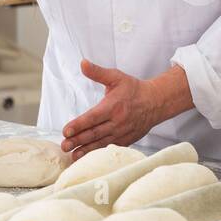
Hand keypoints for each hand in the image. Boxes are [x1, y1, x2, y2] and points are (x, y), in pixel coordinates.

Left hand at [61, 60, 176, 159]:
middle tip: (64, 146)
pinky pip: (110, 147)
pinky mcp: (126, 140)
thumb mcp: (116, 77)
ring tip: (73, 156)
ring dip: (86, 150)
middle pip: (94, 133)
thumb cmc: (133, 89)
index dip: (78, 125)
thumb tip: (83, 63)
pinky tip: (88, 157)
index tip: (66, 131)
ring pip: (101, 143)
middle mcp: (117, 122)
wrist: (155, 102)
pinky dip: (98, 153)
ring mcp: (122, 133)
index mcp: (113, 106)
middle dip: (78, 141)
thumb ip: (98, 72)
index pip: (92, 117)